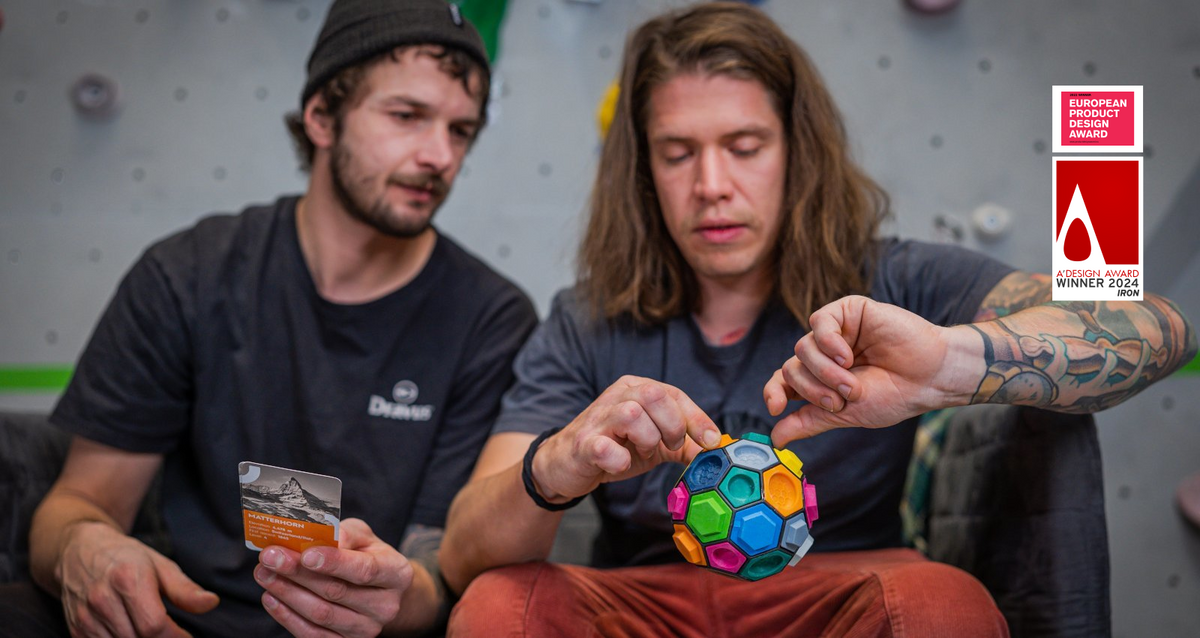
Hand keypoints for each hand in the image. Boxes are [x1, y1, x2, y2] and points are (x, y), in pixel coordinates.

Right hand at [57, 521, 218, 637]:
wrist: (79, 552)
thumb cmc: (127, 558)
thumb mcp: (161, 565)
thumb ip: (185, 589)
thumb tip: (211, 603)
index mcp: (128, 579)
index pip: (154, 626)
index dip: (175, 637)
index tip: (186, 636)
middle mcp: (102, 599)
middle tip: (170, 633)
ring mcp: (85, 617)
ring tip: (150, 629)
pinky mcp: (76, 629)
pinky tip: (131, 631)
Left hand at [255, 518, 412, 637]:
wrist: (380, 591)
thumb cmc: (367, 556)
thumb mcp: (364, 537)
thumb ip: (344, 534)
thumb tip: (317, 536)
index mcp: (397, 574)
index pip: (364, 570)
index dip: (334, 562)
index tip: (305, 554)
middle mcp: (386, 606)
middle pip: (336, 592)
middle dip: (298, 573)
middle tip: (270, 557)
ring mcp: (367, 629)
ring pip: (321, 614)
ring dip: (287, 593)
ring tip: (264, 573)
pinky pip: (313, 635)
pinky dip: (287, 617)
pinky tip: (271, 598)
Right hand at [532, 376, 720, 501]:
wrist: (565, 464)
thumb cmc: (613, 447)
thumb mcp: (654, 442)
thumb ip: (685, 444)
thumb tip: (718, 450)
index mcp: (636, 389)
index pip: (674, 394)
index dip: (697, 418)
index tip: (711, 441)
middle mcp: (617, 396)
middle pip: (655, 395)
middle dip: (672, 426)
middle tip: (670, 446)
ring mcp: (598, 419)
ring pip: (632, 414)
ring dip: (647, 439)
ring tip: (643, 452)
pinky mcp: (583, 444)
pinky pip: (605, 447)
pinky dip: (619, 459)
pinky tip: (620, 464)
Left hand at [763, 295, 969, 443]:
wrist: (930, 376)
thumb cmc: (894, 395)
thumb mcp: (846, 415)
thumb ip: (809, 422)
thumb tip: (776, 439)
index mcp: (819, 378)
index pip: (782, 381)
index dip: (773, 392)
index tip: (776, 408)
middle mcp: (822, 354)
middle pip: (791, 368)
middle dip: (813, 389)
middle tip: (841, 399)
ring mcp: (834, 332)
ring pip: (802, 348)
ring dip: (825, 371)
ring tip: (852, 383)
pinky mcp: (848, 311)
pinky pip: (819, 322)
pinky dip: (829, 342)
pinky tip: (847, 355)